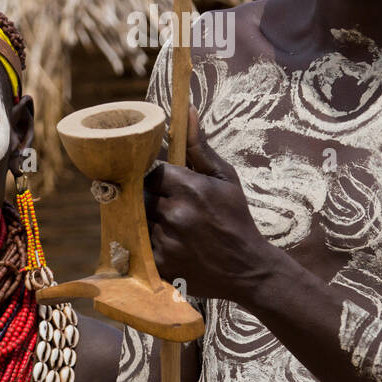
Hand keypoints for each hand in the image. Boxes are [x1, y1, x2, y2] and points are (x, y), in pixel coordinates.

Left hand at [143, 106, 274, 301]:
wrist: (246, 269)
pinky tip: (164, 239)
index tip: (160, 179)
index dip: (153, 174)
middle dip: (147, 194)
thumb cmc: (236, 218)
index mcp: (191, 188)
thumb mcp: (225, 179)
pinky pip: (137, 242)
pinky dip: (145, 238)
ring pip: (135, 217)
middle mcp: (175, 214)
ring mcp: (165, 240)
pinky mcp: (159, 263)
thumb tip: (187, 112)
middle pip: (139, 193)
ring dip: (144, 216)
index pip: (151, 170)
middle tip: (161, 200)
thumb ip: (200, 147)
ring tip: (163, 219)